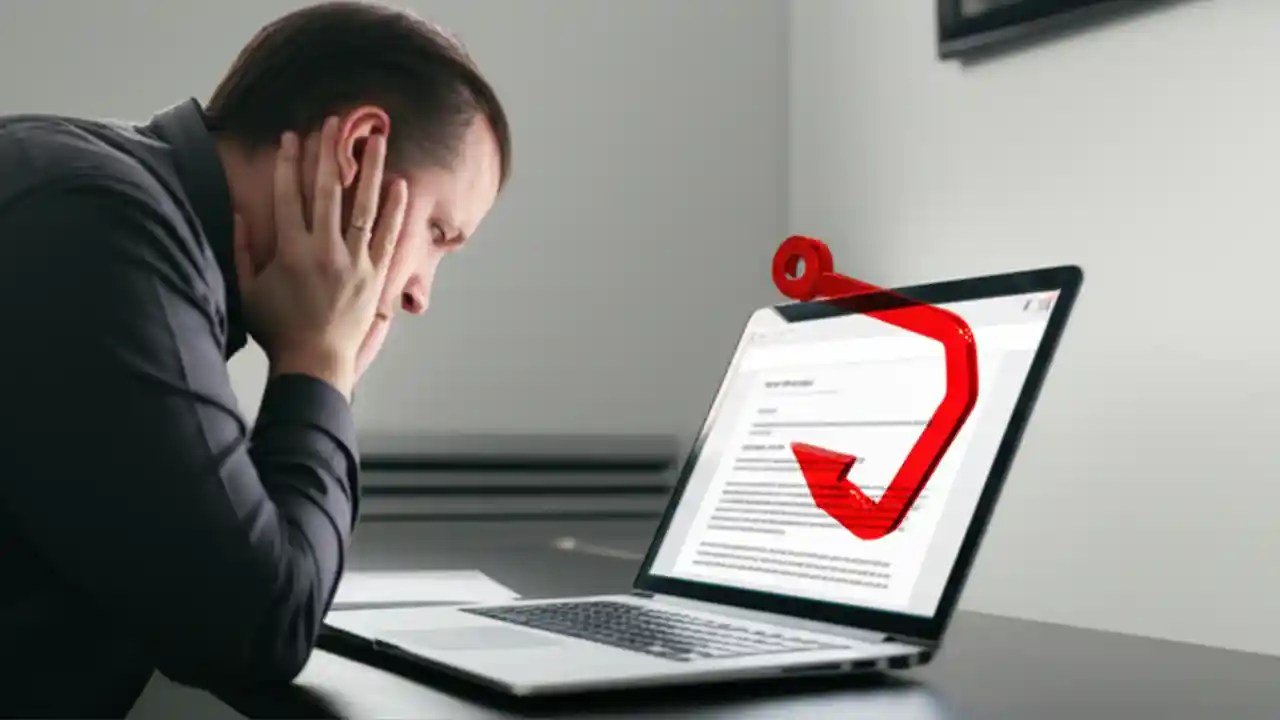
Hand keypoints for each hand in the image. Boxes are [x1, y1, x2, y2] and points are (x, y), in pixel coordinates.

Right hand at [234, 117, 408, 398]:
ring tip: (377, 139)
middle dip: (330, 153)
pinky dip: (394, 209)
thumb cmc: (278, 328)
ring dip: (370, 169)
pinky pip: (387, 235)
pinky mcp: (376, 276)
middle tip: (333, 123)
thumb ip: (242, 249)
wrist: (315, 362)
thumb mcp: (248, 289)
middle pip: (329, 191)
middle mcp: (325, 251)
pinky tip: (399, 183)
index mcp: (291, 251)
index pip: (290, 195)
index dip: (290, 163)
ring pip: (364, 206)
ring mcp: (355, 262)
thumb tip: (242, 212)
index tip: (292, 136)